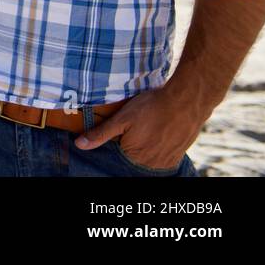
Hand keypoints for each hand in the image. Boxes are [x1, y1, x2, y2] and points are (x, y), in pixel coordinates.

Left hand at [73, 85, 203, 170]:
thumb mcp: (121, 118)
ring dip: (146, 144)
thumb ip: (100, 134)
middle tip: (140, 125)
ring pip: (148, 155)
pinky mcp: (177, 156)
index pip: (118, 151)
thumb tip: (79, 145)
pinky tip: (159, 131)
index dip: (119, 137)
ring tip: (150, 126)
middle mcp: (150, 163)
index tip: (125, 126)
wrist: (186, 101)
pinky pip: (162, 156)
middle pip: (133, 155)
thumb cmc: (151, 107)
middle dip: (133, 141)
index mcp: (133, 156)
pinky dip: (159, 145)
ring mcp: (165, 161)